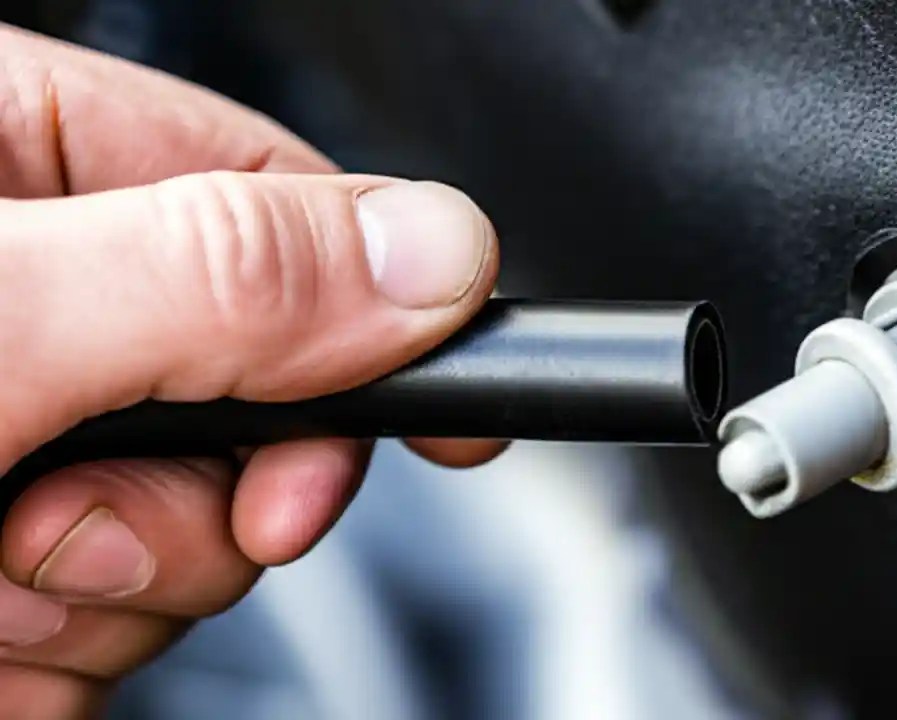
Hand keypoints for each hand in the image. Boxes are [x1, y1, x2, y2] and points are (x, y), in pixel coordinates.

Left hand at [0, 25, 501, 715]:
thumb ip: (220, 271)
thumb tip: (436, 251)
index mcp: (12, 161)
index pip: (275, 194)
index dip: (385, 302)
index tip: (464, 404)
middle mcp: (37, 298)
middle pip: (258, 387)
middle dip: (213, 486)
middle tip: (100, 504)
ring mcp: (26, 439)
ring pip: (196, 528)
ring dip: (115, 584)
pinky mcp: (7, 566)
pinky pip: (117, 622)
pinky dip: (63, 652)